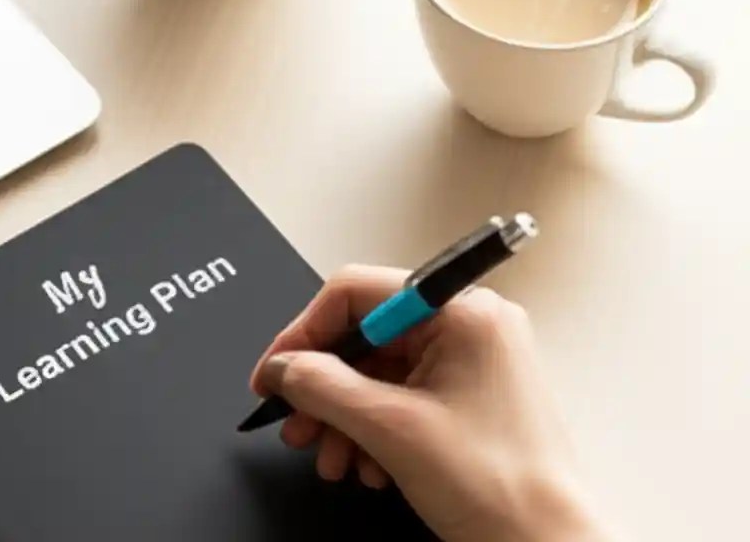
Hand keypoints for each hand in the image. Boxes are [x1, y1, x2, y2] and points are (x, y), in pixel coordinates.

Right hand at [250, 265, 612, 541]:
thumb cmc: (502, 487)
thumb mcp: (390, 428)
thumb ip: (322, 387)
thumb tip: (282, 367)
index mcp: (462, 312)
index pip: (356, 293)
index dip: (305, 333)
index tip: (276, 372)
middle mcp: (470, 326)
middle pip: (364, 338)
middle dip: (323, 389)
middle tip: (296, 423)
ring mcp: (471, 360)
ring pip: (376, 373)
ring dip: (343, 417)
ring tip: (332, 457)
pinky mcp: (468, 394)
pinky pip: (399, 396)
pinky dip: (371, 430)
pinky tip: (366, 464)